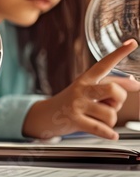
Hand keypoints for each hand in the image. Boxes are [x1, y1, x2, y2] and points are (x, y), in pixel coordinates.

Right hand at [23, 40, 139, 139]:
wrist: (46, 115)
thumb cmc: (74, 101)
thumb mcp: (90, 90)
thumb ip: (113, 86)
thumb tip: (136, 83)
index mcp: (87, 79)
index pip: (105, 64)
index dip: (120, 53)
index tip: (133, 43)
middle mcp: (82, 89)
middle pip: (113, 90)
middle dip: (120, 99)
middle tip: (111, 103)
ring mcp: (77, 104)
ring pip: (110, 114)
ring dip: (110, 120)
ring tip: (98, 118)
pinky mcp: (75, 120)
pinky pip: (101, 128)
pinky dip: (109, 133)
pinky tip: (110, 134)